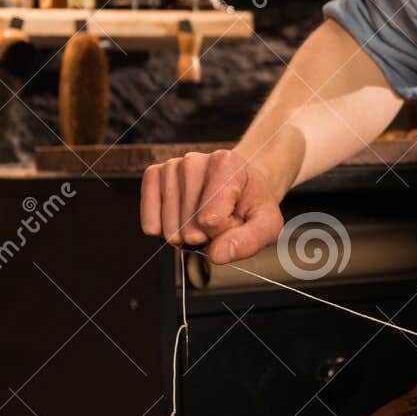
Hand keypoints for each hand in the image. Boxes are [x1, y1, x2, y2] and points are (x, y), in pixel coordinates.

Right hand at [139, 148, 283, 263]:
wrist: (240, 186)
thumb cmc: (252, 205)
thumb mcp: (267, 224)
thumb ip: (249, 241)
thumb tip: (217, 255)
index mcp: (226, 163)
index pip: (212, 220)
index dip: (225, 231)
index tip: (235, 218)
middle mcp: (194, 159)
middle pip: (189, 226)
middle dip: (206, 235)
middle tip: (219, 220)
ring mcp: (172, 167)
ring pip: (170, 228)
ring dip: (187, 235)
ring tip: (202, 219)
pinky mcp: (154, 176)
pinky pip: (149, 222)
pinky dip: (163, 232)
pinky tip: (178, 223)